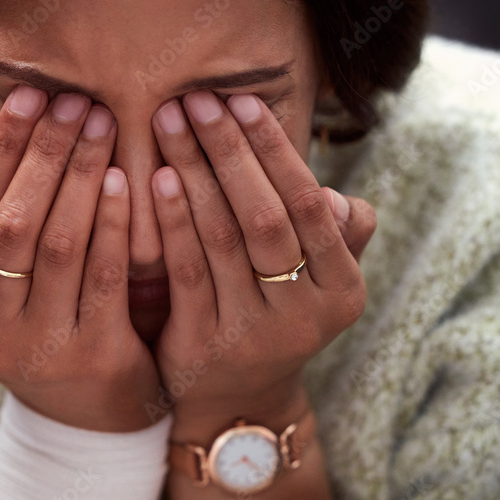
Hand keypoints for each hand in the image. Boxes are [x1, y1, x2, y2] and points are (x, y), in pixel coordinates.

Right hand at [0, 86, 159, 431]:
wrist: (88, 421)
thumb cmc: (39, 333)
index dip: (0, 150)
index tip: (29, 97)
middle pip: (13, 222)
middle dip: (44, 154)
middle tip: (75, 102)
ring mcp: (40, 347)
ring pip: (58, 243)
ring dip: (81, 175)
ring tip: (102, 125)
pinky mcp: (94, 357)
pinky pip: (104, 275)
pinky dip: (114, 222)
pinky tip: (126, 180)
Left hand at [149, 91, 375, 430]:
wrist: (238, 399)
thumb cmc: (279, 314)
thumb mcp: (320, 283)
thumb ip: (336, 235)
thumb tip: (338, 197)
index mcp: (342, 291)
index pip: (309, 205)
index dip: (275, 150)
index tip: (242, 102)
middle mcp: (303, 316)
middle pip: (264, 218)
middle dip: (229, 152)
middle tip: (197, 100)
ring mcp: (251, 334)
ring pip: (221, 239)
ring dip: (194, 172)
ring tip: (169, 122)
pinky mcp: (202, 345)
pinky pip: (184, 270)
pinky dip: (171, 220)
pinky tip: (156, 177)